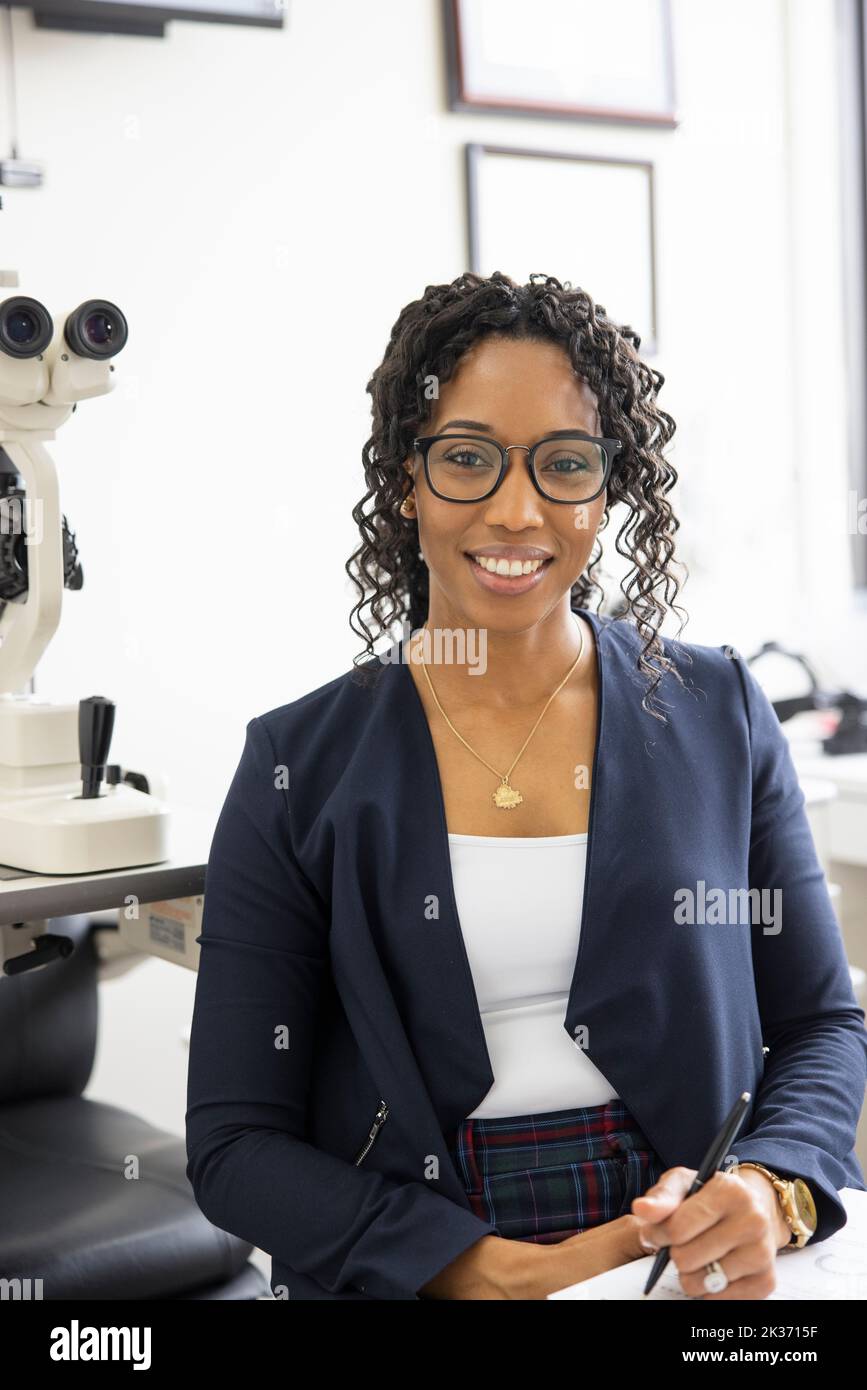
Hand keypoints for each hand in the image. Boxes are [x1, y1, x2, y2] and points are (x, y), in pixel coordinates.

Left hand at [630, 1166, 791, 1299]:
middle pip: (687, 1258)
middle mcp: (754, 1221)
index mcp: (731, 1191)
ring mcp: (763, 1253)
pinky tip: (712, 1270)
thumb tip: (641, 1209)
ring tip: (695, 1257)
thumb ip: (661, 1197)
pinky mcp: (766, 1281)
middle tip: (679, 1245)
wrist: (752, 1211)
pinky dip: (708, 1290)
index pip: (678, 1228)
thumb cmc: (709, 1197)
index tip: (653, 1234)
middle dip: (674, 1254)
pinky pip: (720, 1299)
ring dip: (690, 1274)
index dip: (657, 1235)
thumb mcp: (683, 1184)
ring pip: (702, 1283)